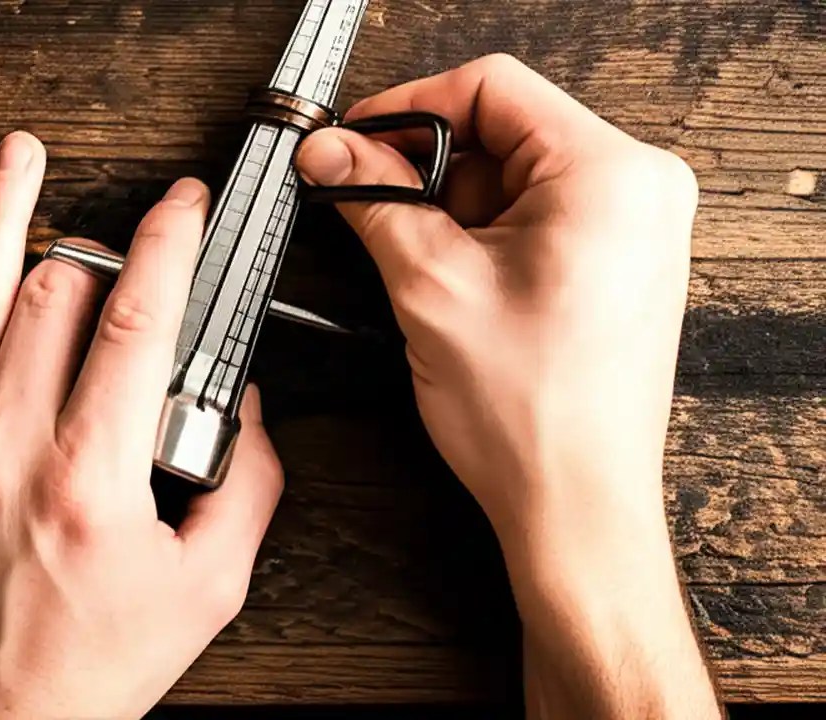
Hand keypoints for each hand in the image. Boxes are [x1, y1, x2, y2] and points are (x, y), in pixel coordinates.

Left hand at [0, 132, 281, 719]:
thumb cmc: (87, 666)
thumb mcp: (208, 589)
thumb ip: (244, 487)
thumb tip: (245, 410)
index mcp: (91, 475)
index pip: (137, 319)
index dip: (168, 243)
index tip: (184, 209)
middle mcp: (8, 446)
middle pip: (58, 294)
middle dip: (102, 246)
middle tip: (129, 242)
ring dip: (2, 214)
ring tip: (19, 159)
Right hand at [297, 55, 716, 716]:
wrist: (574, 507)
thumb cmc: (533, 418)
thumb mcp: (431, 288)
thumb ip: (373, 201)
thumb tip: (330, 153)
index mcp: (609, 176)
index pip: (492, 86)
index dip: (406, 107)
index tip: (352, 138)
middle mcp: (637, 189)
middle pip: (501, 129)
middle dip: (422, 167)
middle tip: (364, 204)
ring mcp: (632, 226)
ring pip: (510, 175)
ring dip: (448, 208)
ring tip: (422, 269)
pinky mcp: (615, 260)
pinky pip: (533, 214)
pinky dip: (478, 234)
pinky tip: (452, 281)